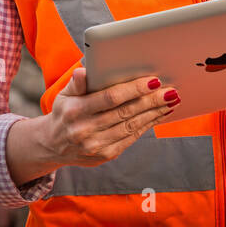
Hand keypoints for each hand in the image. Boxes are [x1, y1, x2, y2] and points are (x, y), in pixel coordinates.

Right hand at [39, 68, 179, 168]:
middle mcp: (85, 130)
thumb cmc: (64, 112)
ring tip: (171, 101)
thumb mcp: (64, 94)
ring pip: (132, 126)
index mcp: (75, 110)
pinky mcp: (106, 155)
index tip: (153, 80)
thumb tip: (84, 71)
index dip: (134, 89)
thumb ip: (77, 83)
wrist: (54, 145)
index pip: (110, 98)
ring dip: (155, 113)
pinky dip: (147, 125)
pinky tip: (159, 115)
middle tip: (171, 90)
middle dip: (151, 101)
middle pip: (125, 113)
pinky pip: (131, 138)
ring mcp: (96, 145)